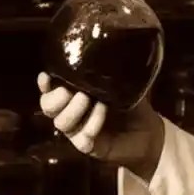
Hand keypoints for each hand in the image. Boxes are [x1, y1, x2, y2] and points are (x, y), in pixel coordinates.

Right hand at [37, 73, 164, 179]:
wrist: (148, 133)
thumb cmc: (132, 104)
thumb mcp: (124, 84)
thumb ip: (115, 70)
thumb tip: (116, 48)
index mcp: (73, 95)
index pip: (49, 89)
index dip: (45, 83)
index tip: (47, 77)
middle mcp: (70, 112)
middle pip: (48, 107)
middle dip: (57, 98)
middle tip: (74, 91)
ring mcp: (77, 131)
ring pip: (61, 123)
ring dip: (75, 110)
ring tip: (93, 100)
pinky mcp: (88, 146)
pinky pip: (81, 139)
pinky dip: (91, 125)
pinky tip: (101, 116)